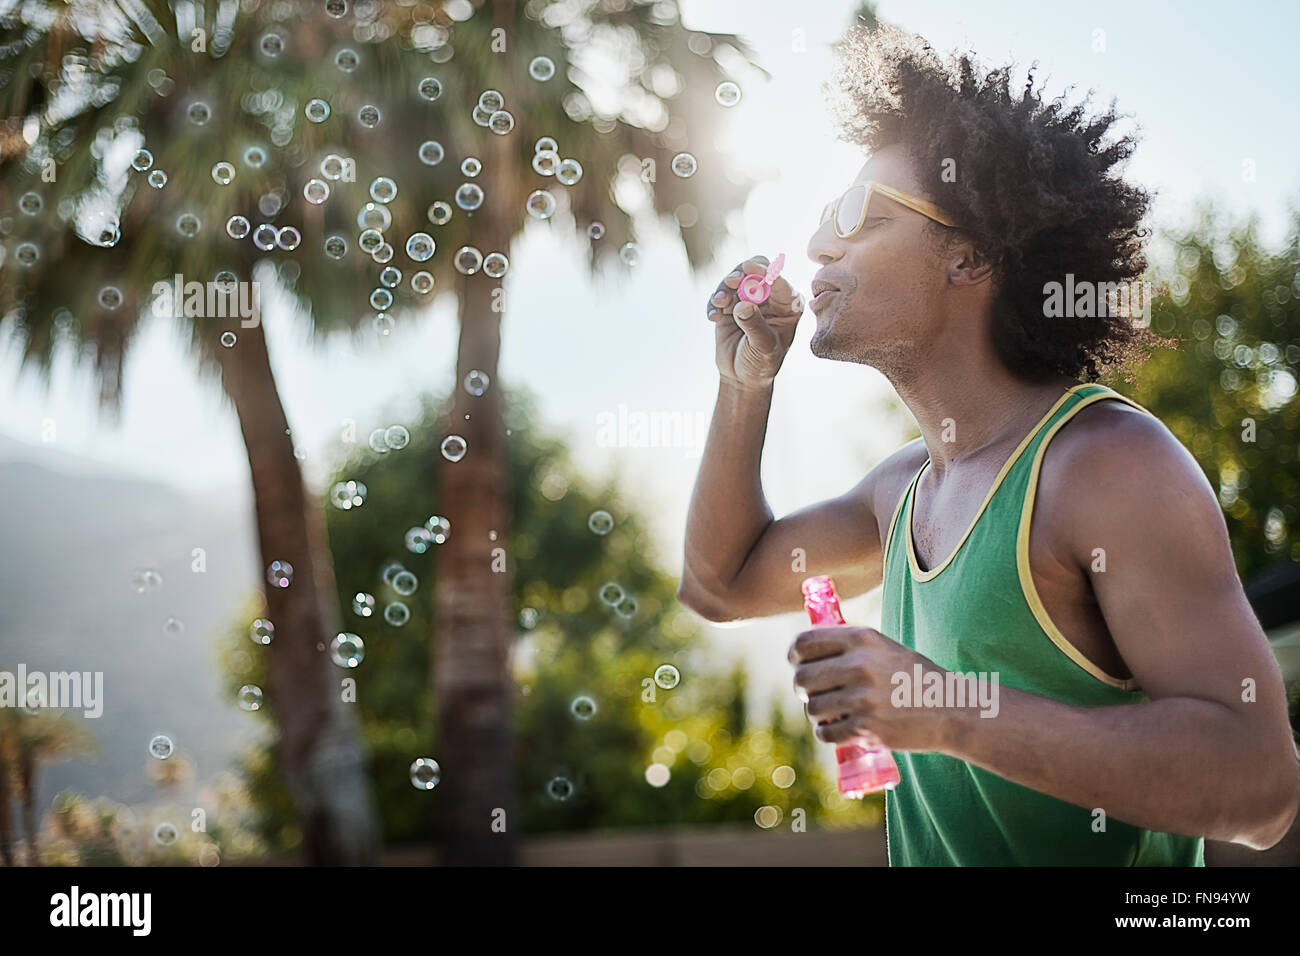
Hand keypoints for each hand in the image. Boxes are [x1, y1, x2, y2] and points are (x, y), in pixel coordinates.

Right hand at [706, 255, 803, 390]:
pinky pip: (720, 294)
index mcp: (788, 304)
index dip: (765, 271)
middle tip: (731, 280)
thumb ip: (754, 325)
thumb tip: (743, 305)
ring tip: (719, 304)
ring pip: (735, 279)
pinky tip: (714, 318)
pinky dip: (714, 303)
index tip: (749, 267)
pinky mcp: (730, 305)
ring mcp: (749, 298)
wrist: (742, 376)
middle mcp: (770, 297)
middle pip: (757, 270)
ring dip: (724, 289)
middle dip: (743, 272)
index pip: (779, 281)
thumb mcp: (762, 347)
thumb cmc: (762, 363)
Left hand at [788, 625, 949, 751]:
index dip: (794, 654)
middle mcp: (859, 665)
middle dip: (802, 687)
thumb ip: (849, 646)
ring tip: (830, 712)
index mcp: (862, 638)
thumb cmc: (913, 676)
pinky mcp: (867, 728)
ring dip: (816, 712)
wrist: (950, 709)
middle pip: (803, 678)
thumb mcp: (883, 647)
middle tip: (811, 692)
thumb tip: (807, 650)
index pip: (805, 642)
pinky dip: (827, 733)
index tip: (797, 662)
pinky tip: (836, 729)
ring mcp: (863, 698)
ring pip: (813, 708)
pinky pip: (827, 733)